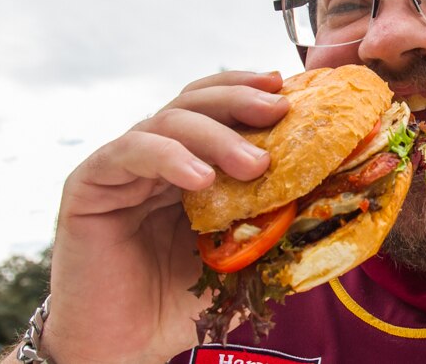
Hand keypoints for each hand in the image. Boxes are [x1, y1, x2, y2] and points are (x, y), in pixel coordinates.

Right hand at [40, 71, 289, 363]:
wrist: (127, 346)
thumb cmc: (184, 302)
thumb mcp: (245, 257)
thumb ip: (279, 226)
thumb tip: (335, 202)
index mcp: (192, 161)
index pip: (220, 107)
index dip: (250, 90)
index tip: (287, 88)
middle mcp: (157, 154)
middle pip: (197, 102)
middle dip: (241, 100)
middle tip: (278, 112)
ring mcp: (123, 166)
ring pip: (169, 120)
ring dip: (216, 136)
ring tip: (254, 165)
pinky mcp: (90, 182)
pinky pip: (131, 152)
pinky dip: (170, 157)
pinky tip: (200, 178)